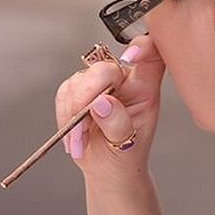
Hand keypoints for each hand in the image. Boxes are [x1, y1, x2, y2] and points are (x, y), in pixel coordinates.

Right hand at [55, 36, 164, 183]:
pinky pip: (63, 91)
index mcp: (145, 90)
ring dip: (73, 112)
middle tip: (84, 121)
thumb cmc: (124, 155)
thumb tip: (102, 103)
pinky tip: (74, 131)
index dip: (143, 47)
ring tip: (81, 136)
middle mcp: (123, 81)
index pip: (151, 56)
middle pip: (103, 68)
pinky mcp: (77, 89)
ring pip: (78, 80)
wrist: (105, 167)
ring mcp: (99, 84)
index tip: (130, 56)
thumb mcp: (126, 147)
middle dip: (87, 95)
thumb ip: (117, 124)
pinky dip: (63, 114)